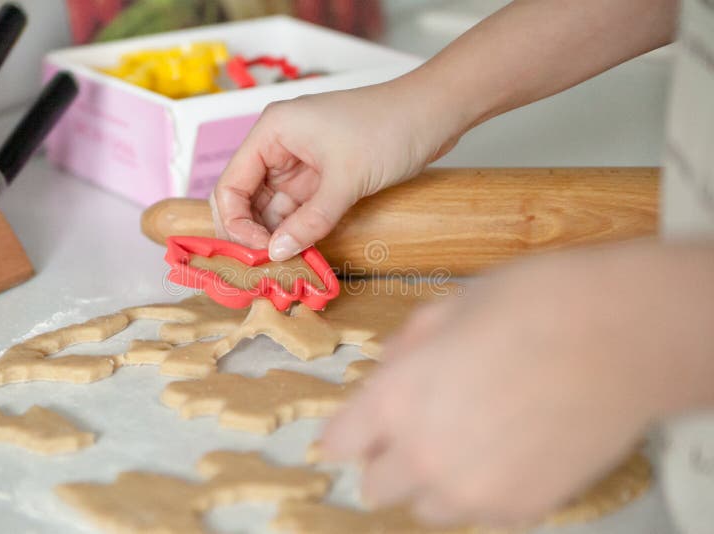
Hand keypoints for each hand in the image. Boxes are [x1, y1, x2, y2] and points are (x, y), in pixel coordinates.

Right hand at [211, 80, 459, 259]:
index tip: (256, 252)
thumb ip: (310, 220)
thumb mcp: (346, 179)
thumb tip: (277, 253)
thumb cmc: (389, 127)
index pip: (231, 184)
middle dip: (253, 234)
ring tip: (284, 266)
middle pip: (247, 200)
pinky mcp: (321, 177)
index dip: (235, 223)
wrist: (433, 113)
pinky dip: (297, 231)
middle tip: (265, 267)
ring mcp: (300, 163)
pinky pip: (298, 210)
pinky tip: (301, 252)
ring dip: (276, 236)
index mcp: (272, 132)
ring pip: (272, 209)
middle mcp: (279, 146)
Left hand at [322, 241, 713, 526]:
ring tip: (467, 440)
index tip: (358, 429)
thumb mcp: (449, 306)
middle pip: (376, 486)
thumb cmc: (533, 304)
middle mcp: (424, 454)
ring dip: (432, 480)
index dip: (349, 432)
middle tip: (418, 427)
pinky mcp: (523, 508)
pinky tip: (508, 450)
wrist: (621, 334)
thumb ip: (405, 348)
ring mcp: (474, 489)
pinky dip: (482, 490)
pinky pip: (481, 513)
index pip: (341, 442)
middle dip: (388, 458)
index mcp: (395, 399)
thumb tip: (389, 371)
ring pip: (427, 506)